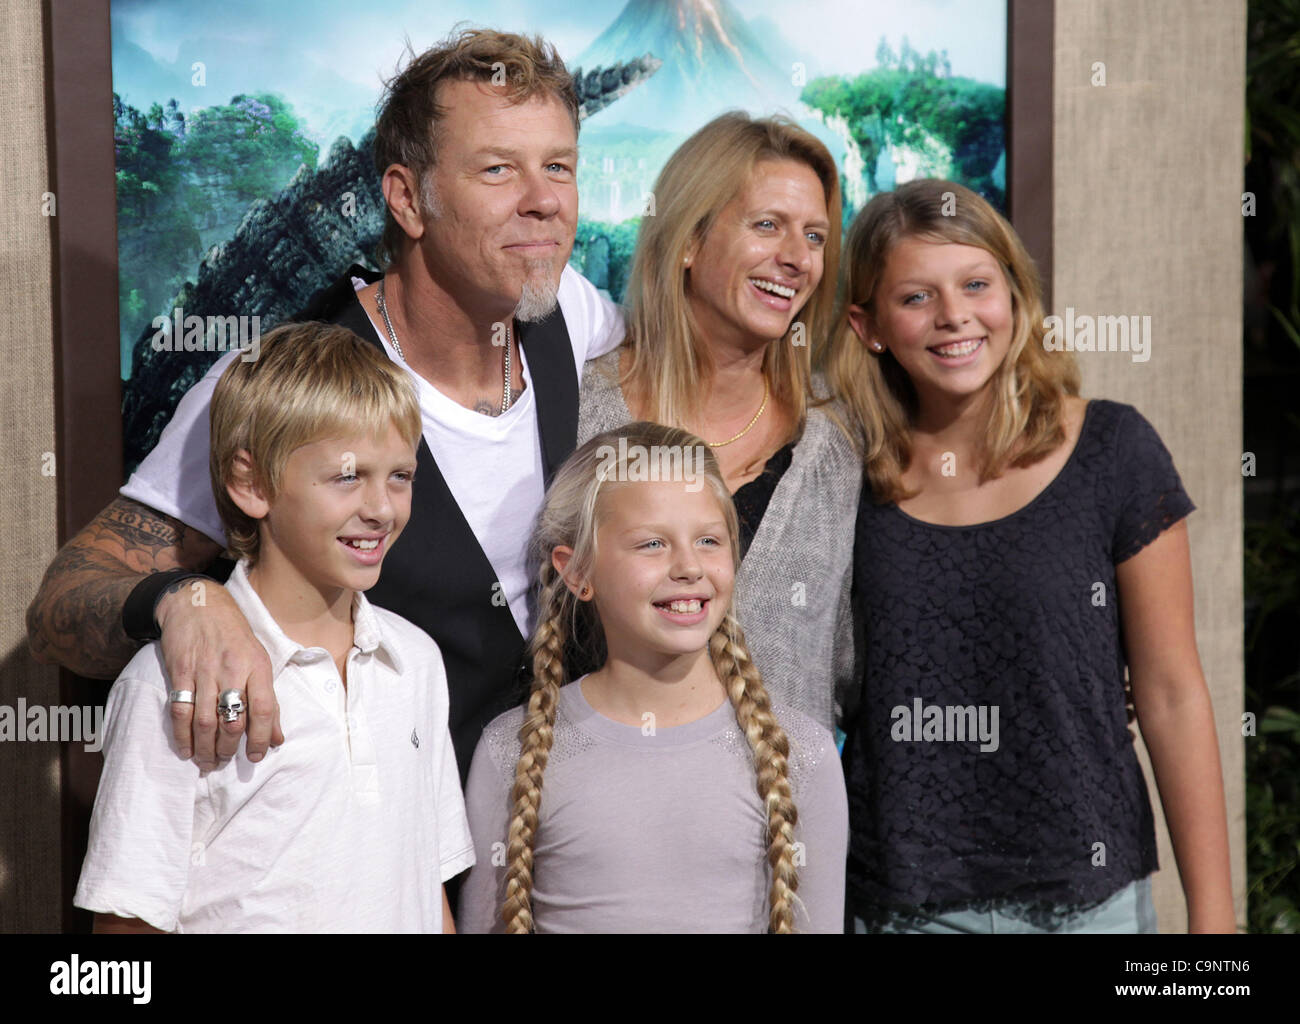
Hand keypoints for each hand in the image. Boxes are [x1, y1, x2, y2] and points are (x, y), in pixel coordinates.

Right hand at [157, 581, 280, 767]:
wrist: (200, 605)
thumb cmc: (236, 637)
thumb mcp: (260, 661)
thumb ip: (269, 701)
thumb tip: (277, 739)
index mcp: (258, 666)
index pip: (264, 708)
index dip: (260, 737)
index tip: (256, 756)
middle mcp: (232, 669)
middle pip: (231, 719)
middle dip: (228, 748)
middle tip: (224, 762)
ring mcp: (204, 671)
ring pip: (205, 720)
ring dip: (205, 747)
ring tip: (207, 763)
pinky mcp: (180, 672)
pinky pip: (181, 710)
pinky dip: (182, 734)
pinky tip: (186, 749)